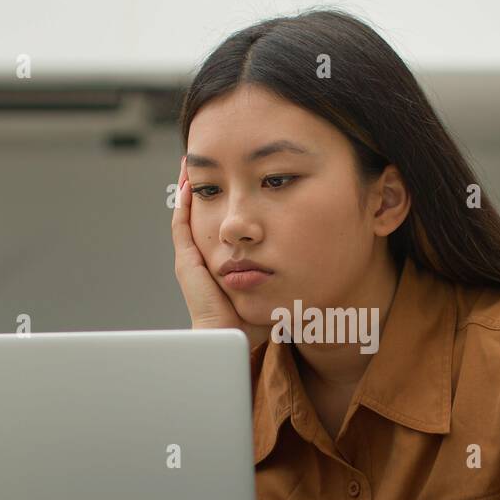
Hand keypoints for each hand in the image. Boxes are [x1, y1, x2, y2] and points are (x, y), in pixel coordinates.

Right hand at [171, 155, 271, 347]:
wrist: (231, 337)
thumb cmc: (254, 322)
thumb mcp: (274, 288)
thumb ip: (288, 274)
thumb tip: (318, 260)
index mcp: (220, 263)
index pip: (220, 227)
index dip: (223, 203)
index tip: (235, 180)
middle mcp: (203, 258)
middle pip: (201, 214)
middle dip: (206, 189)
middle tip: (209, 164)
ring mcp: (192, 257)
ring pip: (187, 214)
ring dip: (189, 188)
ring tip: (192, 163)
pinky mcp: (187, 260)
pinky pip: (181, 224)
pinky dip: (183, 202)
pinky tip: (189, 181)